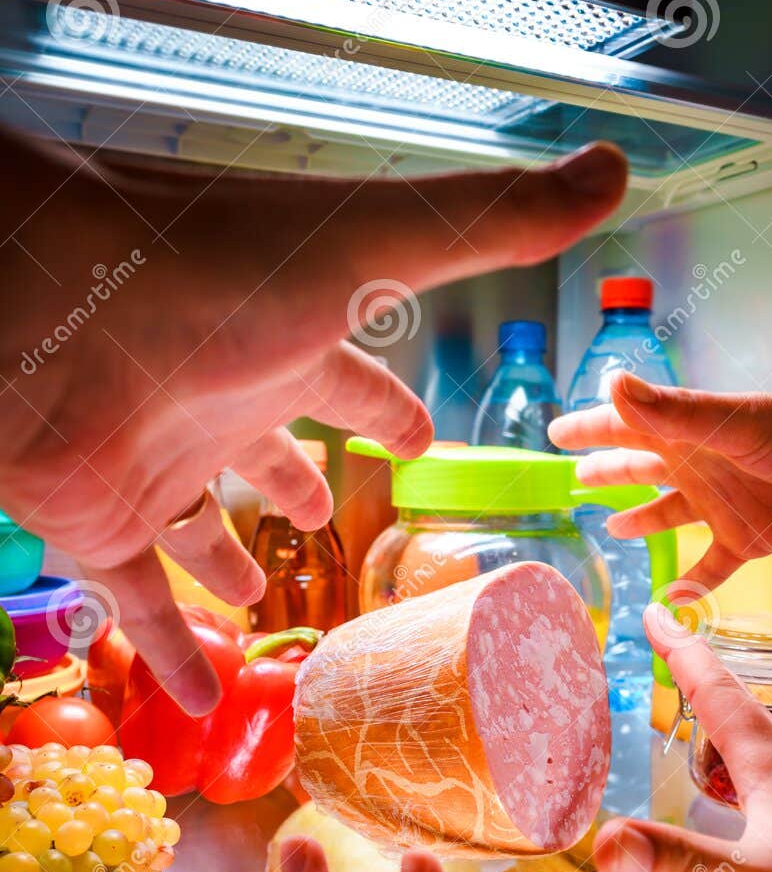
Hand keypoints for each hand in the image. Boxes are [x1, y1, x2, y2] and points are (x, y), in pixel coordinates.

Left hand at [0, 135, 626, 712]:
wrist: (50, 305)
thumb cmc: (212, 270)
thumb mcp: (374, 248)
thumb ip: (491, 224)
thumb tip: (615, 172)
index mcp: (282, 345)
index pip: (347, 382)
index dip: (385, 410)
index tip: (417, 437)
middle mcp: (216, 405)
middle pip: (263, 453)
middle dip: (294, 484)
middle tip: (319, 515)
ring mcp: (155, 469)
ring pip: (196, 531)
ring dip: (225, 564)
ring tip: (252, 595)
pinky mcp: (100, 527)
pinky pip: (142, 607)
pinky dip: (171, 656)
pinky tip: (199, 699)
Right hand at [549, 374, 771, 592]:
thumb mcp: (732, 422)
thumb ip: (671, 410)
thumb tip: (611, 384)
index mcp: (689, 430)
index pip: (626, 424)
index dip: (591, 426)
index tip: (556, 430)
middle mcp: (700, 464)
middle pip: (641, 467)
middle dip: (608, 468)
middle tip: (573, 474)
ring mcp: (723, 503)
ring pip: (669, 514)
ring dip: (641, 519)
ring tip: (610, 528)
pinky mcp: (749, 539)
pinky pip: (710, 567)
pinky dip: (690, 586)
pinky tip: (670, 601)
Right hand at [595, 606, 771, 871]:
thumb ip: (682, 865)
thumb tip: (605, 841)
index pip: (722, 700)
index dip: (685, 655)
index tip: (655, 613)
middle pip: (744, 720)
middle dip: (702, 685)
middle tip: (671, 655)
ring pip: (762, 762)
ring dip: (725, 738)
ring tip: (696, 728)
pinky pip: (771, 804)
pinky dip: (742, 793)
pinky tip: (739, 817)